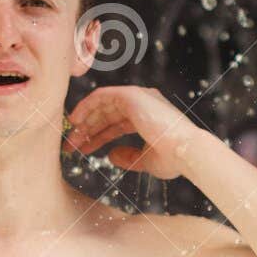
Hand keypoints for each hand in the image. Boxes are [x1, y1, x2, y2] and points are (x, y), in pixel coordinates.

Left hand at [63, 85, 201, 179]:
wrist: (186, 152)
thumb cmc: (173, 159)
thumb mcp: (146, 161)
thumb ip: (128, 157)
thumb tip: (110, 155)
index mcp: (148, 117)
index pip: (116, 124)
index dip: (98, 136)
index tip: (83, 148)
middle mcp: (143, 104)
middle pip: (107, 114)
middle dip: (87, 130)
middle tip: (70, 146)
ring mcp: (138, 97)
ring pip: (102, 104)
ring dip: (84, 120)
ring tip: (70, 137)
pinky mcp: (132, 95)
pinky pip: (102, 96)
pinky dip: (87, 106)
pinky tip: (76, 121)